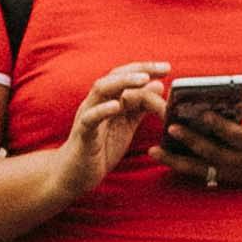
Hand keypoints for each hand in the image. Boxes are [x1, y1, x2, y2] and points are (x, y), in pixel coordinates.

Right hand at [42, 61, 171, 211]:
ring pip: (101, 90)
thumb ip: (140, 107)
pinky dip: (102, 110)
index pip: (125, 75)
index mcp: (107, 100)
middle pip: (114, 76)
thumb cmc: (100, 148)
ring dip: (122, 82)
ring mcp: (87, 115)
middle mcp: (96, 102)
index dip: (145, 69)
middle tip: (163, 69)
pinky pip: (90, 118)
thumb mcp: (125, 125)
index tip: (167, 67)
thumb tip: (159, 85)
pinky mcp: (82, 133)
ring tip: (142, 80)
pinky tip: (117, 106)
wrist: (74, 174)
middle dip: (139, 70)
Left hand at [166, 96, 241, 190]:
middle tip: (170, 127)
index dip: (217, 124)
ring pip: (202, 169)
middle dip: (190, 140)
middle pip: (212, 153)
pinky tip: (164, 159)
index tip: (200, 112)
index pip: (235, 134)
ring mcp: (235, 173)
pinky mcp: (229, 178)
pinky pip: (202, 174)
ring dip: (177, 161)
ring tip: (154, 152)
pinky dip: (183, 167)